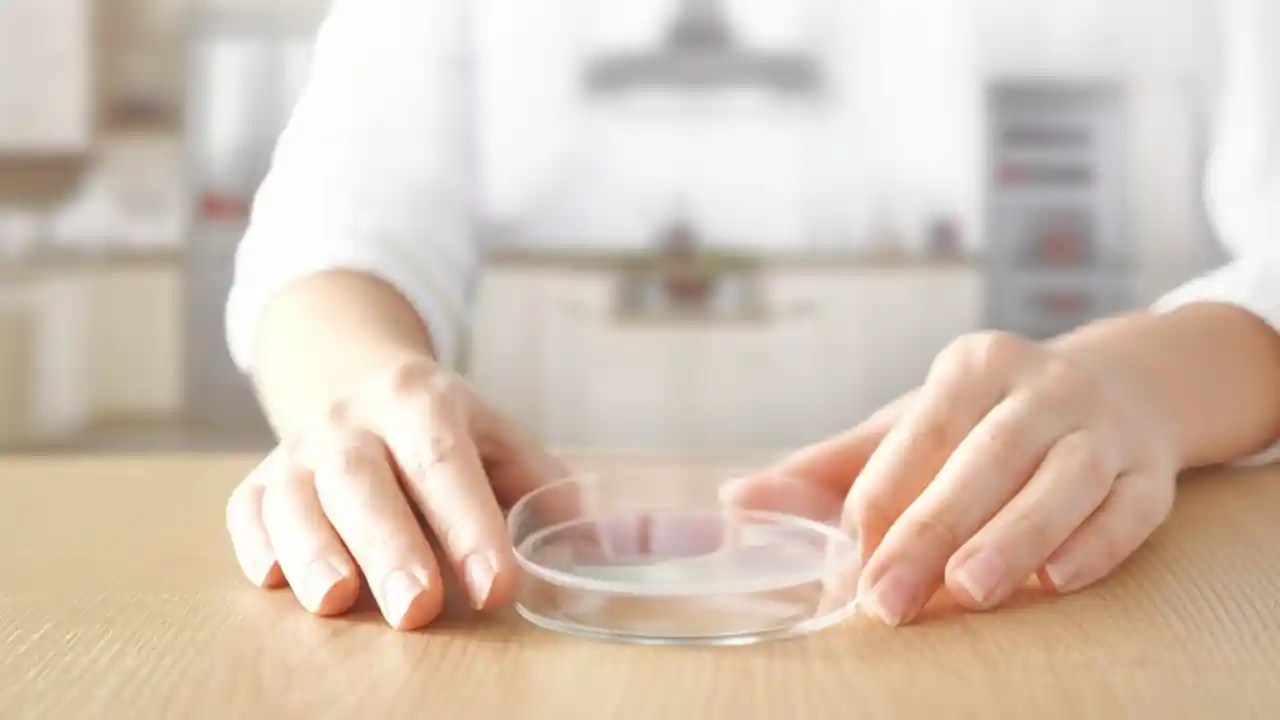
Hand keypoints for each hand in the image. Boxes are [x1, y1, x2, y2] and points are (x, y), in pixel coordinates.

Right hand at [225, 357, 567, 629]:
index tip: (496, 583)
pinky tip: (274, 578)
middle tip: (418, 608)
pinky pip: (246, 510)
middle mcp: (352, 420)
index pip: (445, 461)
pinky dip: (256, 543)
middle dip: (391, 546)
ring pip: (294, 495)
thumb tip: (623, 542)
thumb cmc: (442, 430)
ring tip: (336, 601)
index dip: (470, 523)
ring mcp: (298, 450)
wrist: (351, 378)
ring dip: (314, 548)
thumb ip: (548, 490)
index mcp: (421, 401)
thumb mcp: (498, 438)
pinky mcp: (257, 482)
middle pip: (364, 479)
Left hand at [726, 331, 1179, 624]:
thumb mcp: (913, 426)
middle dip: (931, 531)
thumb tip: (738, 503)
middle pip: (983, 460)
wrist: (1119, 388)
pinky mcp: (1151, 471)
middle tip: (888, 601)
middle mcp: (1041, 386)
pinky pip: (1128, 510)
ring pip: (1061, 481)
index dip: (878, 507)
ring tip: (970, 591)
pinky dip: (1094, 545)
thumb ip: (831, 469)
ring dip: (1015, 536)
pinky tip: (1057, 581)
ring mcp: (1102, 426)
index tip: (849, 572)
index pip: (916, 438)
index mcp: (972, 367)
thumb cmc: (989, 421)